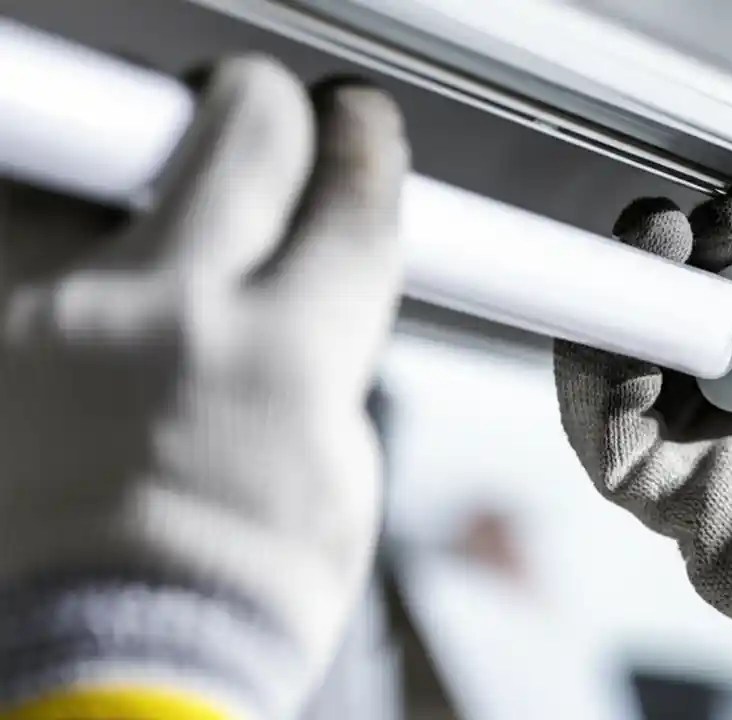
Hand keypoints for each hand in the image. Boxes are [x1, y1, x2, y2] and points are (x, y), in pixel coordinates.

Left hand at [0, 57, 406, 714]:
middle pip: (238, 124)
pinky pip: (27, 224)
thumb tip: (308, 263)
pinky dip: (64, 229)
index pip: (347, 192)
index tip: (356, 125)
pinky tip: (94, 279)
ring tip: (157, 215)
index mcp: (286, 357)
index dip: (364, 141)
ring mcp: (58, 314)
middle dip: (267, 108)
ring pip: (110, 149)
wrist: (114, 655)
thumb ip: (327, 337)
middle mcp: (169, 315)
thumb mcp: (339, 458)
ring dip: (149, 165)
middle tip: (265, 122)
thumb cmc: (235, 587)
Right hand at [554, 196, 731, 716]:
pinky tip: (617, 325)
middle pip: (676, 325)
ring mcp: (704, 460)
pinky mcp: (680, 504)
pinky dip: (595, 377)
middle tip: (703, 223)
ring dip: (633, 298)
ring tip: (661, 243)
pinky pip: (608, 438)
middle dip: (678, 258)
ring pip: (627, 370)